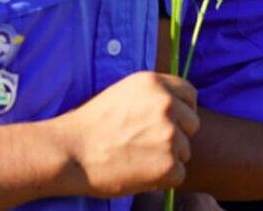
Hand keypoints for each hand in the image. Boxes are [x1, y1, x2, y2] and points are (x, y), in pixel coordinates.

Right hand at [59, 72, 198, 196]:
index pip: (189, 94)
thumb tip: (175, 106)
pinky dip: (162, 179)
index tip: (172, 122)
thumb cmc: (90, 125)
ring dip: (168, 158)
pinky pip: (179, 174)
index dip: (182, 110)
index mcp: (155, 83)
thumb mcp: (123, 93)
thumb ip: (151, 96)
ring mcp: (170, 134)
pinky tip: (139, 173)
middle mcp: (166, 104)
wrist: (70, 152)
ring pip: (185, 150)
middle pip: (192, 124)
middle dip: (177, 136)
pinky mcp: (168, 164)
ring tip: (137, 159)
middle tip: (150, 145)